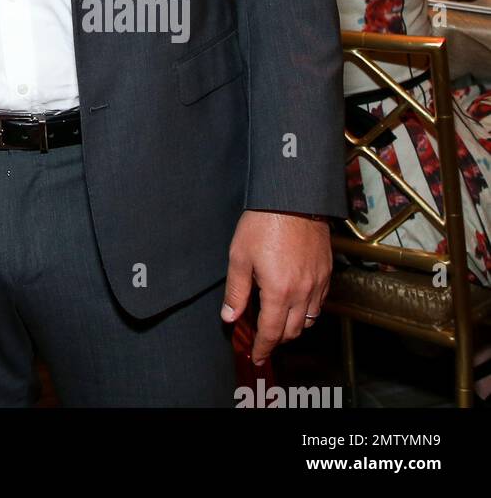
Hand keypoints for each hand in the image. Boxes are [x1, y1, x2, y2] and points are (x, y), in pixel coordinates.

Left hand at [221, 210, 330, 365]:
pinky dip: (307, 311)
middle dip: (277, 339)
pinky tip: (295, 303)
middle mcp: (303, 293)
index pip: (271, 332)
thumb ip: (236, 291)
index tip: (256, 356)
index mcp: (279, 291)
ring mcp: (318, 284)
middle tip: (264, 339)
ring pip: (309, 320)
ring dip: (293, 327)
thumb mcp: (239, 256)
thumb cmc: (263, 224)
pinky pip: (320, 303)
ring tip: (278, 323)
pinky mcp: (327, 273)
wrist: (293, 199)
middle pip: (292, 331)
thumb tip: (229, 318)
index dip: (263, 348)